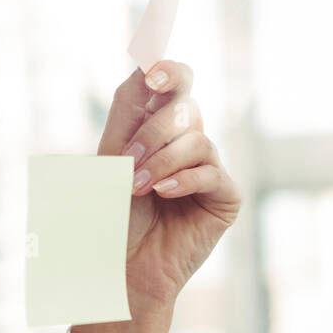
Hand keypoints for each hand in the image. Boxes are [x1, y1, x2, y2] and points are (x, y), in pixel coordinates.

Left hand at [71, 60, 239, 332]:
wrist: (116, 268)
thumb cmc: (108, 216)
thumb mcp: (111, 158)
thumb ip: (128, 111)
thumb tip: (145, 64)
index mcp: (157, 125)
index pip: (172, 81)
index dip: (166, 69)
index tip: (151, 71)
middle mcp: (186, 141)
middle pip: (184, 104)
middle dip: (152, 130)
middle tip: (127, 161)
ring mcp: (208, 168)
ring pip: (196, 138)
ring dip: (161, 160)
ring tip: (138, 189)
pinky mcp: (224, 198)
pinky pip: (211, 172)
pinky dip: (182, 179)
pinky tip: (162, 194)